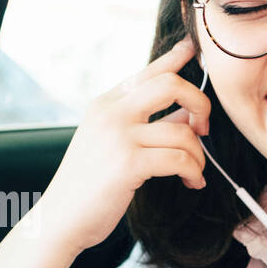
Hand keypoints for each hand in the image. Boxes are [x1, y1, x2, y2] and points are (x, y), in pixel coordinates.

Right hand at [38, 35, 209, 253]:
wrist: (61, 218)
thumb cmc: (91, 184)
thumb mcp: (112, 142)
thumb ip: (145, 123)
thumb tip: (186, 112)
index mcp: (106, 103)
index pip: (147, 71)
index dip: (175, 58)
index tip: (194, 49)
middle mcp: (111, 112)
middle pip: (171, 85)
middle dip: (200, 103)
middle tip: (205, 129)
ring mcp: (118, 136)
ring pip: (182, 130)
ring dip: (199, 155)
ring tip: (195, 172)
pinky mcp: (128, 163)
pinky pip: (179, 159)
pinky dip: (194, 172)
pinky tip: (192, 182)